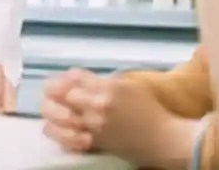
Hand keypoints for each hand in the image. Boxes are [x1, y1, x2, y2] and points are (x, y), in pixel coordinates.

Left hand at [41, 68, 197, 167]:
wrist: (161, 139)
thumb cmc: (149, 110)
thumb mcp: (130, 86)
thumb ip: (104, 81)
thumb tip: (79, 77)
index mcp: (108, 88)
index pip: (74, 77)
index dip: (69, 78)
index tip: (69, 81)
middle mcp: (98, 106)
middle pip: (64, 95)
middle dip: (61, 94)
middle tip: (61, 96)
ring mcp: (94, 126)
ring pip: (61, 116)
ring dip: (57, 112)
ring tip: (58, 110)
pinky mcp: (94, 142)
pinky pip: (68, 137)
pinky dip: (61, 132)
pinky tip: (60, 128)